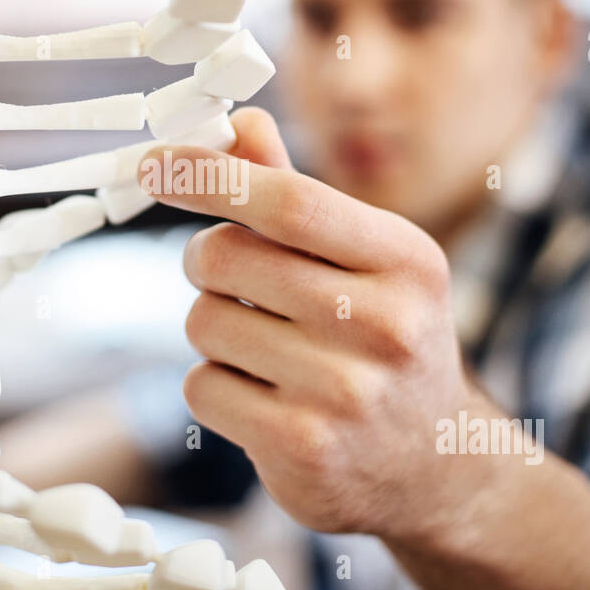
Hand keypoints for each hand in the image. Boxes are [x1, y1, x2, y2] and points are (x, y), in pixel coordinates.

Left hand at [139, 108, 472, 540]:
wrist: (434, 464)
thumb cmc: (387, 342)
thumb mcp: (369, 263)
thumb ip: (300, 196)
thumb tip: (241, 125)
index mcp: (406, 261)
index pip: (290, 202)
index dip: (211, 176)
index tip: (155, 164)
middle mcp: (384, 325)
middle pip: (227, 257)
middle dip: (207, 260)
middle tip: (228, 276)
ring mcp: (344, 393)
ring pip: (204, 323)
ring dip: (214, 328)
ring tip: (264, 348)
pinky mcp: (301, 448)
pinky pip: (202, 387)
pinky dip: (216, 386)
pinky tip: (264, 397)